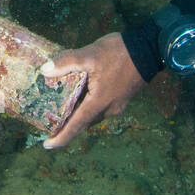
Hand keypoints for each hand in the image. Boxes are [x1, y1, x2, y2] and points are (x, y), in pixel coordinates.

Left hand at [41, 32, 145, 148]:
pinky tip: (81, 98)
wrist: (150, 49)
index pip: (76, 125)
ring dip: (78, 117)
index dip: (61, 137)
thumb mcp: (90, 54)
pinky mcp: (122, 98)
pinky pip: (101, 109)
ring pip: (93, 116)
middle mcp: (109, 109)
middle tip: (49, 127)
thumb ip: (67, 62)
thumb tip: (44, 70)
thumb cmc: (120, 53)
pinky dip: (88, 108)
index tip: (47, 145)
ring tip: (62, 114)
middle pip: (84, 123)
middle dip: (67, 127)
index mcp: (99, 102)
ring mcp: (117, 105)